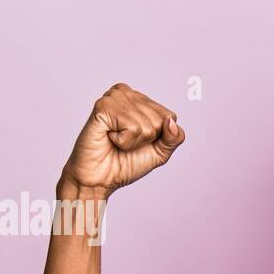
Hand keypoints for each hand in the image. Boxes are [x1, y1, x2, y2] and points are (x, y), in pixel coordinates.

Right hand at [58, 83, 184, 197]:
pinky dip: (124, 141)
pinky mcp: (103, 106)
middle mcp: (127, 94)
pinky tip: (109, 137)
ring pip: (148, 124)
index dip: (158, 138)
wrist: (100, 179)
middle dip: (146, 139)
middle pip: (160, 121)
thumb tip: (171, 121)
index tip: (138, 142)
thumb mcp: (159, 153)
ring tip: (116, 140)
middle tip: (125, 143)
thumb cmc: (125, 163)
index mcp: (140, 100)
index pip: (170, 117)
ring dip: (133, 141)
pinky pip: (132, 127)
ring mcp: (114, 98)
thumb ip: (174, 138)